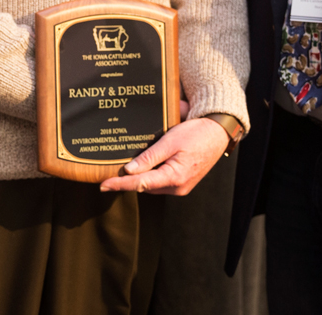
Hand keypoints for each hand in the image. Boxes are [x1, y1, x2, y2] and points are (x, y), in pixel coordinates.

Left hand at [97, 115, 227, 195]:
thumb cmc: (196, 134)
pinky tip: (145, 165)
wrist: (217, 133)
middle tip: (112, 171)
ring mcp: (182, 186)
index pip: (140, 183)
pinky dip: (152, 174)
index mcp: (174, 177)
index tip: (104, 185)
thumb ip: (149, 157)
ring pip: (153, 185)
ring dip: (142, 176)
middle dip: (129, 179)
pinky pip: (162, 181)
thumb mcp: (169, 141)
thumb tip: (129, 170)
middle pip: (146, 186)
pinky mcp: (183, 182)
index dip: (120, 184)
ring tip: (128, 166)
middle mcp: (178, 187)